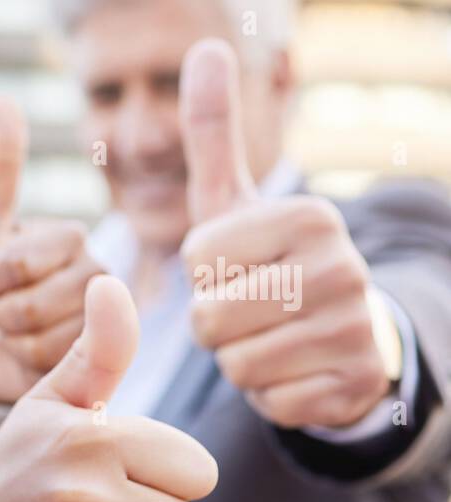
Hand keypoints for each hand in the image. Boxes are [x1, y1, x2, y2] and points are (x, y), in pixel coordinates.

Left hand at [0, 97, 103, 403]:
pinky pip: (52, 363)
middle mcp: (98, 273)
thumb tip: (3, 99)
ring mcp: (101, 321)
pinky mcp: (97, 359)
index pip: (25, 260)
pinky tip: (21, 352)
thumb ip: (0, 171)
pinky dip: (24, 360)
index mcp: (70, 236)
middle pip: (38, 301)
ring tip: (7, 329)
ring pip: (46, 334)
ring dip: (10, 336)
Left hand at [181, 39, 391, 429]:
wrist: (342, 330)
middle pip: (210, 319)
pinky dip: (268, 395)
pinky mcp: (355, 382)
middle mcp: (342, 265)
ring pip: (236, 365)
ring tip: (267, 338)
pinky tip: (293, 370)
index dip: (202, 274)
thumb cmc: (265, 263)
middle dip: (213, 325)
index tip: (235, 267)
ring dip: (237, 361)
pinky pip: (268, 402)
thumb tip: (206, 48)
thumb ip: (214, 134)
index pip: (198, 261)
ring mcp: (355, 326)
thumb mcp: (234, 201)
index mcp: (308, 216)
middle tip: (247, 311)